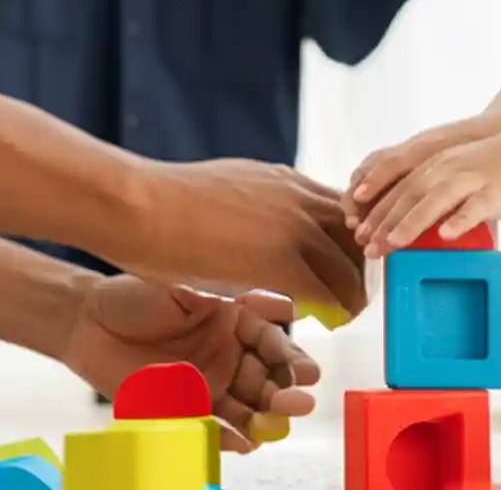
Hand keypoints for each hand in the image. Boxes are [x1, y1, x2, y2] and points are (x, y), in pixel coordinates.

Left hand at [62, 276, 317, 452]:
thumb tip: (284, 301)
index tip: (305, 372)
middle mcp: (231, 354)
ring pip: (248, 407)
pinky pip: (216, 426)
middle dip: (286, 392)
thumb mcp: (185, 286)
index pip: (275, 342)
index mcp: (237, 320)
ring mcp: (211, 383)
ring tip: (271, 425)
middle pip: (269, 379)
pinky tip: (244, 441)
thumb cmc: (136, 294)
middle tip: (295, 402)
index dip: (291, 358)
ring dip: (264, 418)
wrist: (88, 322)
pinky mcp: (188, 408)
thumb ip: (230, 296)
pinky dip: (231, 437)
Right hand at [137, 159, 366, 316]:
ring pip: (352, 265)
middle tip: (352, 292)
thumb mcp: (229, 187)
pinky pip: (329, 291)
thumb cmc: (165, 202)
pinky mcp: (282, 260)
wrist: (139, 206)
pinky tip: (324, 321)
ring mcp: (294, 227)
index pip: (344, 208)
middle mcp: (299, 198)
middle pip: (359, 233)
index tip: (343, 262)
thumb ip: (256, 203)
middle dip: (360, 264)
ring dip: (353, 292)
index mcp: (285, 180)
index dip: (348, 239)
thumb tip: (257, 222)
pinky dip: (334, 310)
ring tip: (344, 312)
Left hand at [354, 128, 500, 257]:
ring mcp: (473, 178)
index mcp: (440, 165)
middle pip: (408, 196)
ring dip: (411, 222)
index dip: (376, 210)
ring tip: (392, 244)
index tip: (358, 232)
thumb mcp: (468, 175)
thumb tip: (433, 227)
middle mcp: (450, 168)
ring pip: (435, 200)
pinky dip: (458, 220)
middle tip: (366, 248)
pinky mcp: (497, 191)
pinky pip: (475, 207)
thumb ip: (447, 196)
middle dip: (384, 222)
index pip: (399, 188)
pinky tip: (444, 236)